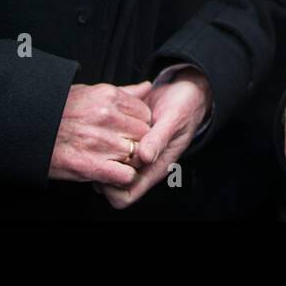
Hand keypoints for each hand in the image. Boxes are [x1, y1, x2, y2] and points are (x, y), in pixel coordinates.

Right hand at [48, 82, 152, 186]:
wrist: (27, 130)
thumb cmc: (59, 110)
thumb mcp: (91, 93)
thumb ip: (123, 92)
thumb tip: (148, 87)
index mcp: (108, 96)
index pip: (144, 113)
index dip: (138, 124)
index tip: (127, 131)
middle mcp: (107, 116)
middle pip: (144, 133)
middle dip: (136, 141)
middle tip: (121, 146)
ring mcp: (100, 141)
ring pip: (137, 154)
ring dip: (128, 160)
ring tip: (113, 159)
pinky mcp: (91, 165)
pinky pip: (125, 175)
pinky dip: (121, 177)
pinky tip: (110, 172)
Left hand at [99, 69, 211, 208]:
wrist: (186, 90)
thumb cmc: (186, 106)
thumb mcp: (175, 119)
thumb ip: (160, 139)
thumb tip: (145, 157)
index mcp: (155, 167)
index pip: (126, 196)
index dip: (113, 189)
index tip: (108, 166)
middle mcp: (142, 163)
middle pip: (111, 183)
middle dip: (101, 169)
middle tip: (98, 147)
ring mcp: (134, 150)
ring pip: (107, 163)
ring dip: (100, 151)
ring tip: (101, 131)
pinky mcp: (128, 136)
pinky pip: (109, 144)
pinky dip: (103, 135)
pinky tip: (106, 120)